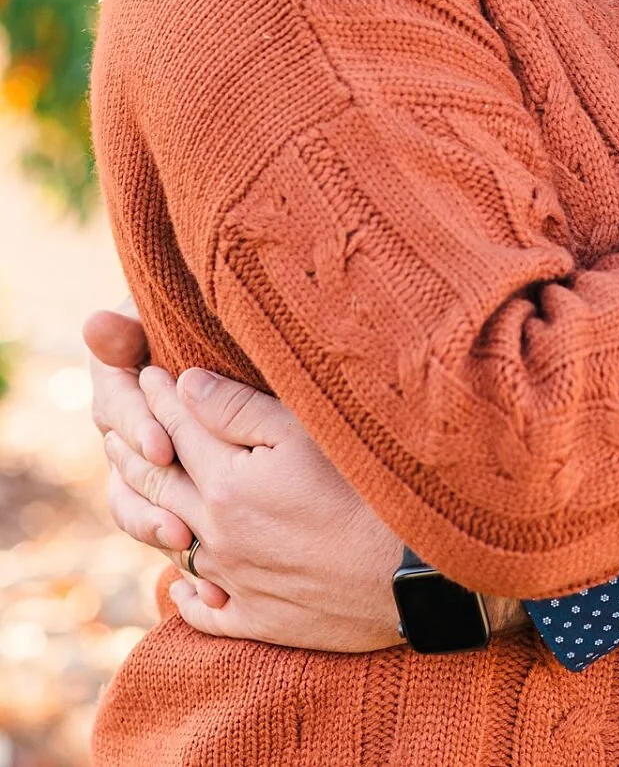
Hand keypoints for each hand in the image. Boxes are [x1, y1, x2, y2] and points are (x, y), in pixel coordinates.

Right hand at [86, 306, 199, 558]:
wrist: (247, 343)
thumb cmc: (211, 324)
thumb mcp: (181, 322)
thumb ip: (137, 327)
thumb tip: (94, 323)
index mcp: (126, 385)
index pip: (119, 411)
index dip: (137, 428)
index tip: (163, 444)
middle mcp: (131, 427)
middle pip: (126, 468)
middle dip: (149, 493)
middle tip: (180, 519)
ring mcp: (151, 461)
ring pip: (135, 502)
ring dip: (155, 525)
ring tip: (185, 543)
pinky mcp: (178, 486)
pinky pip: (164, 522)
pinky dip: (177, 544)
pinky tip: (203, 574)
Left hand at [105, 362, 405, 650]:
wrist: (407, 576)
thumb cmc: (367, 491)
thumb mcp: (308, 434)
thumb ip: (241, 409)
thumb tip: (186, 383)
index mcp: (226, 483)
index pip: (180, 428)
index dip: (163, 395)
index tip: (149, 371)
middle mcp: (216, 533)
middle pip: (160, 485)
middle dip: (135, 451)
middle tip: (116, 428)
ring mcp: (232, 581)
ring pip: (171, 547)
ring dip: (151, 514)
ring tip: (142, 492)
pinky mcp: (257, 618)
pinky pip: (202, 610)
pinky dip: (187, 594)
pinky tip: (185, 583)